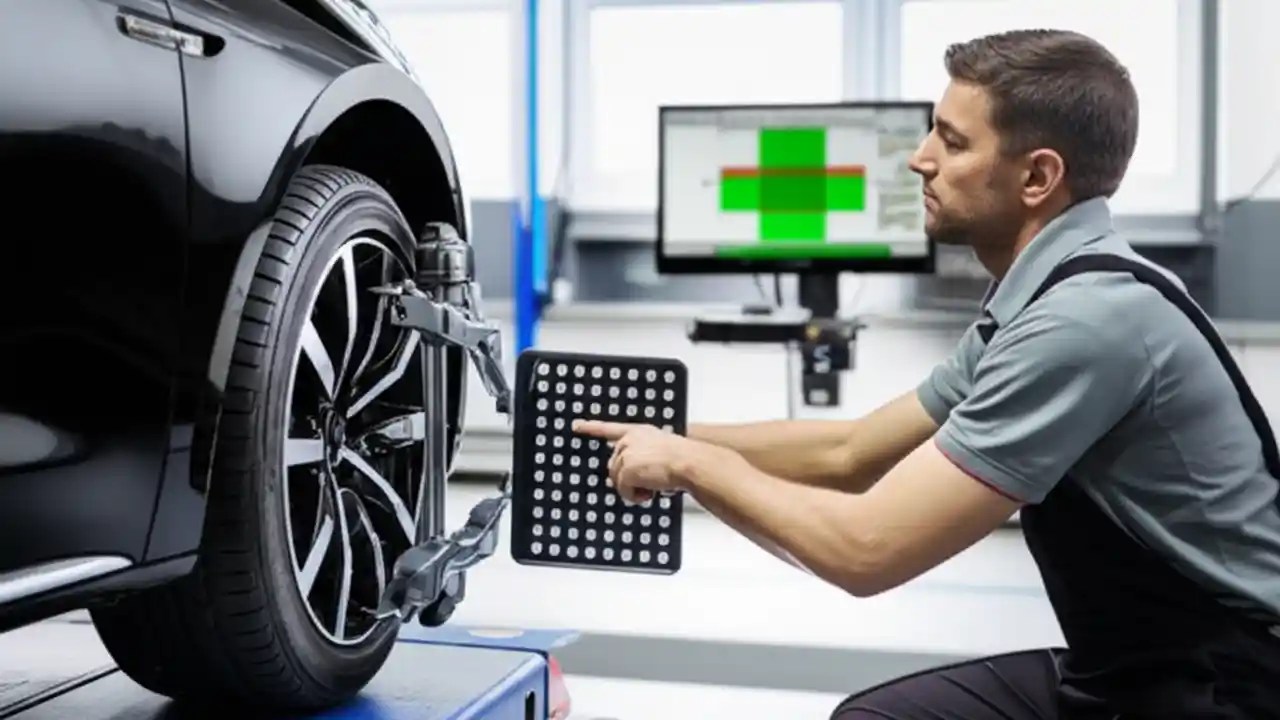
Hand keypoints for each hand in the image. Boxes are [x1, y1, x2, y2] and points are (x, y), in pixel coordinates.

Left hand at [572, 420, 698, 503]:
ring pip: (619, 481)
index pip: (610, 428)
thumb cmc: (683, 458)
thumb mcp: (660, 451)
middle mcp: (629, 440)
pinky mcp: (625, 470)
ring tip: (655, 485)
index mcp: (638, 432)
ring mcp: (625, 454)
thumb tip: (626, 479)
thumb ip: (640, 458)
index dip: (592, 427)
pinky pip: (624, 491)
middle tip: (651, 482)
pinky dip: (636, 496)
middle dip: (629, 479)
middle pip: (615, 466)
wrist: (689, 462)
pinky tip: (650, 491)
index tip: (576, 426)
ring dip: (635, 489)